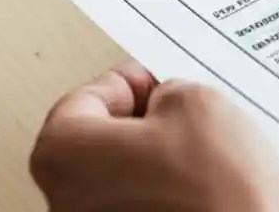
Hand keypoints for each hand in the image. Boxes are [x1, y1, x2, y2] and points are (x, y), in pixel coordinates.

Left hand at [31, 61, 278, 211]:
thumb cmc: (215, 194)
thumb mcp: (198, 102)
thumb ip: (169, 90)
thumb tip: (169, 101)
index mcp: (63, 153)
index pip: (89, 96)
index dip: (133, 80)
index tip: (155, 78)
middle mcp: (65, 199)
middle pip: (101, 141)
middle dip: (145, 123)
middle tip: (185, 114)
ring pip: (124, 178)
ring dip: (159, 163)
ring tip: (205, 156)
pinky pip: (143, 207)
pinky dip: (168, 196)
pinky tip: (204, 190)